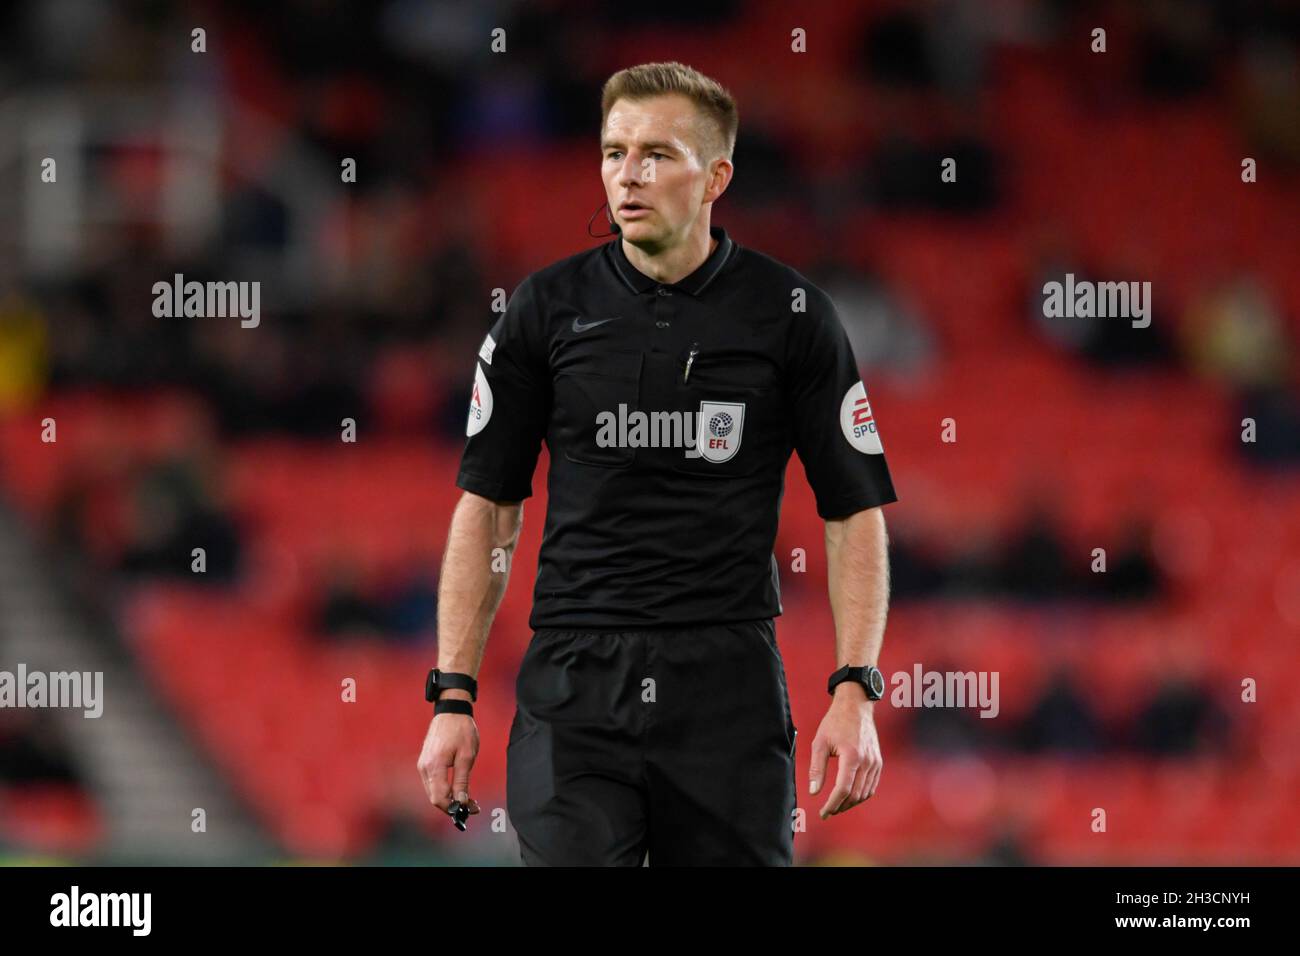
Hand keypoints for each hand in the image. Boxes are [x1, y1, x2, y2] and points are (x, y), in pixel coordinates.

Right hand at [417, 700, 481, 819]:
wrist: (451, 711)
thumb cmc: (461, 730)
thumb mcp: (467, 756)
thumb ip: (462, 781)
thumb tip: (462, 802)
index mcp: (434, 766)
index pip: (439, 798)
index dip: (453, 808)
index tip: (470, 810)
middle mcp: (424, 768)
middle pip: (434, 797)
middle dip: (453, 805)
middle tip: (473, 806)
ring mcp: (423, 765)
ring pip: (433, 791)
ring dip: (449, 798)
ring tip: (469, 799)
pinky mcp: (425, 762)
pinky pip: (433, 782)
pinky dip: (444, 789)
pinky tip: (458, 788)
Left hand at [809, 689, 882, 818]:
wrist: (856, 706)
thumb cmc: (835, 722)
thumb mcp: (820, 743)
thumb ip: (816, 769)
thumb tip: (814, 792)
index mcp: (852, 756)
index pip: (843, 789)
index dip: (832, 804)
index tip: (823, 813)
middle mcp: (867, 762)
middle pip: (855, 795)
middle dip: (840, 806)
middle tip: (827, 811)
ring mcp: (875, 762)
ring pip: (864, 793)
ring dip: (850, 803)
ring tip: (836, 806)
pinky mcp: (878, 762)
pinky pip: (872, 786)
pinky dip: (861, 795)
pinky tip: (849, 796)